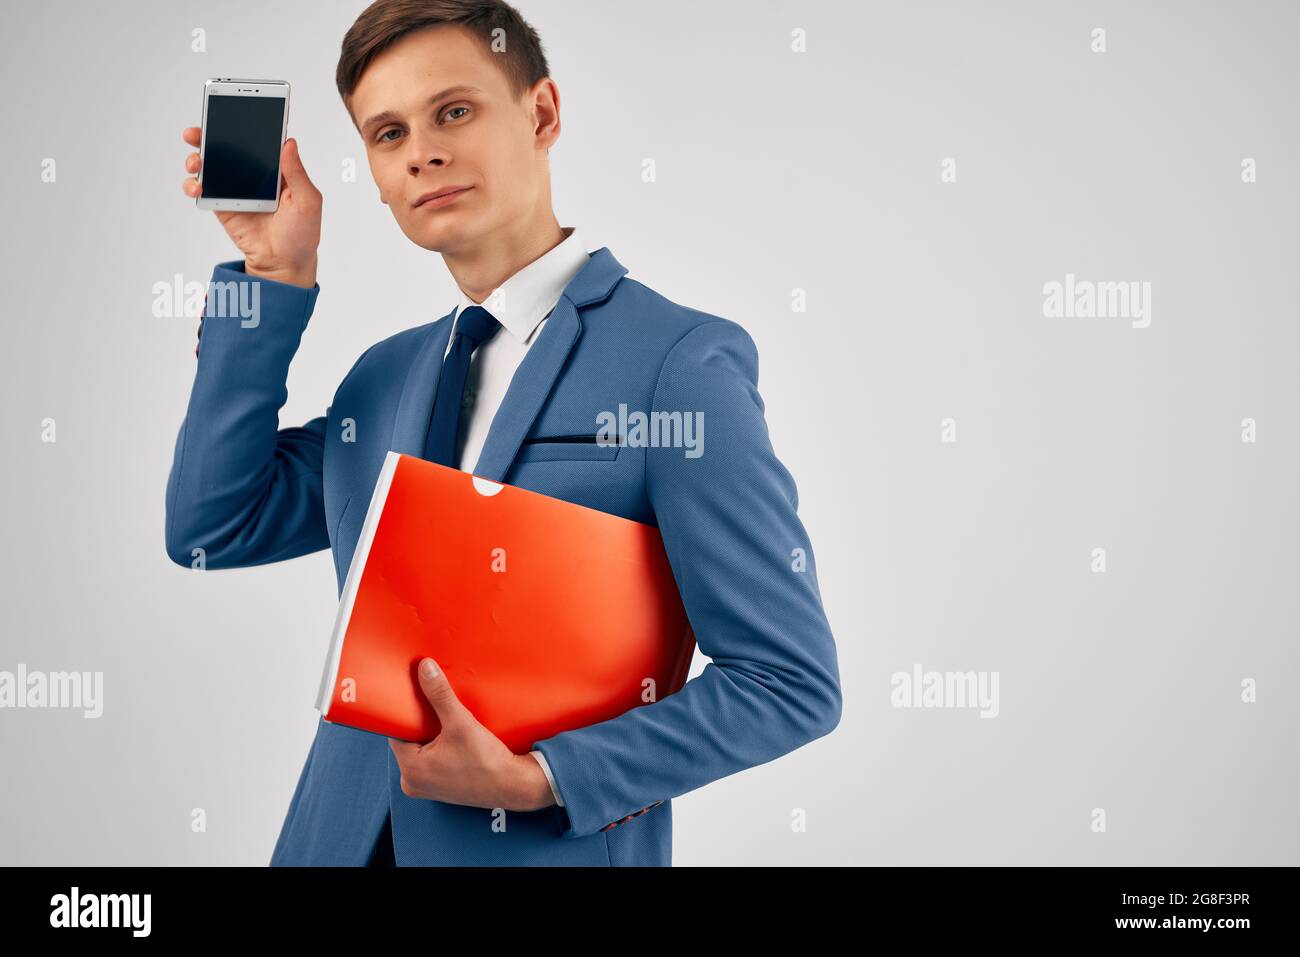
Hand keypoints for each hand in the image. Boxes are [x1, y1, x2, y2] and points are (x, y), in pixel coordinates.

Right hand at [180, 126, 320, 288]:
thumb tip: (289, 142)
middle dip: (208, 134)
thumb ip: (298, 173)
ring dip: (197, 157)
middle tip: (196, 132)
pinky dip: (194, 184)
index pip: (259, 137)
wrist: (284, 264)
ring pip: (211, 163)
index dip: (246, 121)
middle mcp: (253, 172)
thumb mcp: (308, 202)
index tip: (231, 108)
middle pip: (228, 145)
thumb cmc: (302, 234)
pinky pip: (203, 189)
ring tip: (196, 161)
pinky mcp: (222, 204)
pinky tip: (196, 186)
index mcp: (276, 167)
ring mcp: (235, 187)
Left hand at [388, 658, 556, 811]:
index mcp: (410, 769)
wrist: (513, 785)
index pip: (397, 732)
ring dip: (431, 736)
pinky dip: (439, 749)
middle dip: (421, 725)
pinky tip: (454, 741)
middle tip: (438, 711)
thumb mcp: (461, 723)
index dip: (407, 714)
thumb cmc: (487, 761)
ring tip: (448, 725)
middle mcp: (412, 782)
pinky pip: (431, 761)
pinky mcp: (438, 788)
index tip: (418, 699)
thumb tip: (425, 669)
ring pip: (420, 751)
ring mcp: (425, 787)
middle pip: (408, 741)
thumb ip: (440, 694)